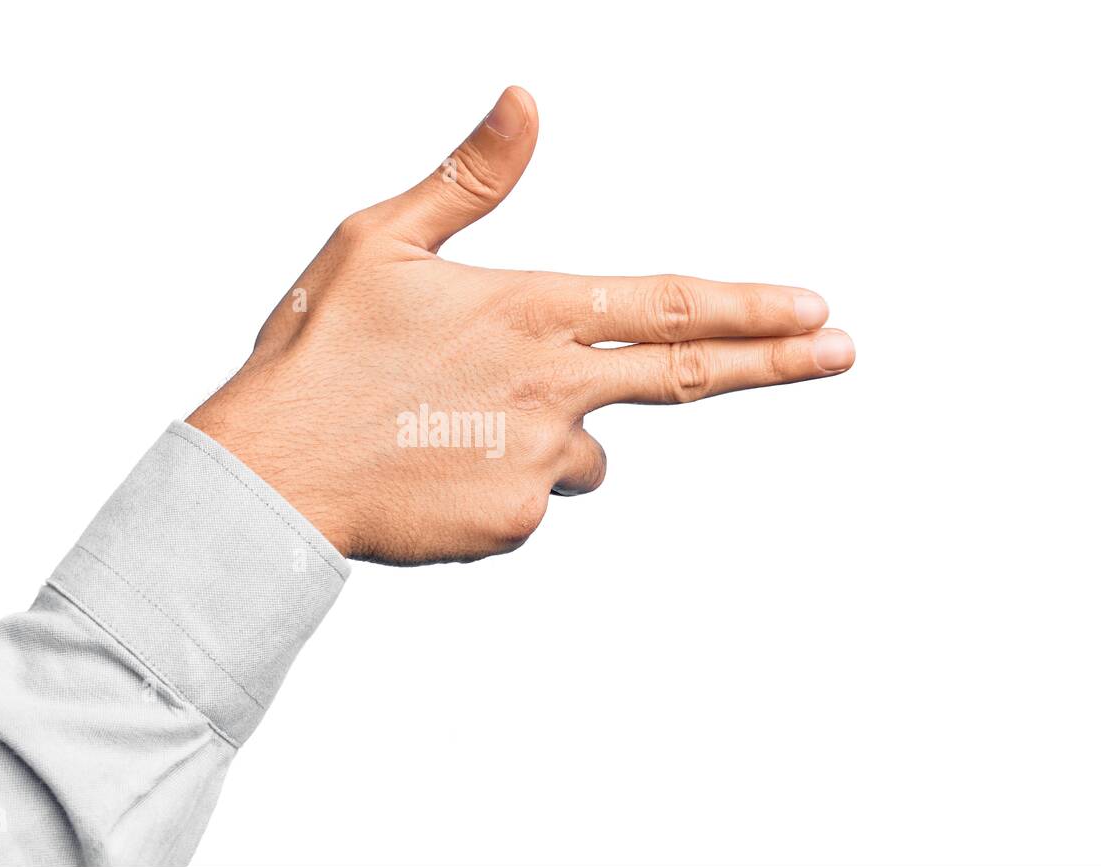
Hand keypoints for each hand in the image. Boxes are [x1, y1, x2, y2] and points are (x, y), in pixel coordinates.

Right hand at [189, 87, 853, 564]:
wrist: (271, 472)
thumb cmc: (320, 351)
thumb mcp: (380, 241)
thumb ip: (469, 179)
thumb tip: (528, 100)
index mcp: (529, 310)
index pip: (667, 303)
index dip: (748, 305)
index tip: (814, 307)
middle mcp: (553, 387)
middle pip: (686, 372)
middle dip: (774, 362)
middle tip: (842, 352)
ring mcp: (539, 462)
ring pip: (587, 448)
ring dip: (553, 431)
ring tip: (456, 422)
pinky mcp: (513, 520)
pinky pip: (533, 496)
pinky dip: (504, 478)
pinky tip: (437, 465)